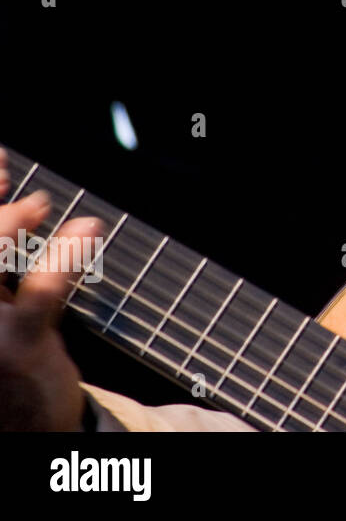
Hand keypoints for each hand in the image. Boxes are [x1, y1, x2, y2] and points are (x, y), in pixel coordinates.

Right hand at [0, 149, 103, 430]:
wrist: (23, 429)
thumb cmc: (8, 358)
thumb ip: (1, 258)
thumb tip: (22, 197)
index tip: (1, 165)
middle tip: (4, 167)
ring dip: (6, 226)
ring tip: (39, 204)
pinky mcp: (18, 350)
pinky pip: (40, 295)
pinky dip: (65, 257)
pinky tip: (87, 230)